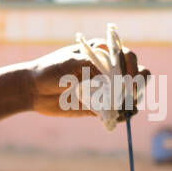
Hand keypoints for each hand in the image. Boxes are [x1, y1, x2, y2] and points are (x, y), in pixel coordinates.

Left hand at [25, 39, 150, 118]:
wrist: (33, 90)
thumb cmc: (50, 70)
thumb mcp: (71, 63)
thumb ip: (92, 70)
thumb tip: (114, 86)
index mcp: (102, 52)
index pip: (127, 56)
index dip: (132, 67)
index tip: (127, 80)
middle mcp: (108, 69)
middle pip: (136, 74)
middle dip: (138, 84)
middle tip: (130, 94)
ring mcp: (106, 88)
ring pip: (131, 94)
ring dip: (133, 100)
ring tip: (127, 107)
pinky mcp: (100, 106)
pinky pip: (118, 111)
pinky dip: (122, 115)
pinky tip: (119, 117)